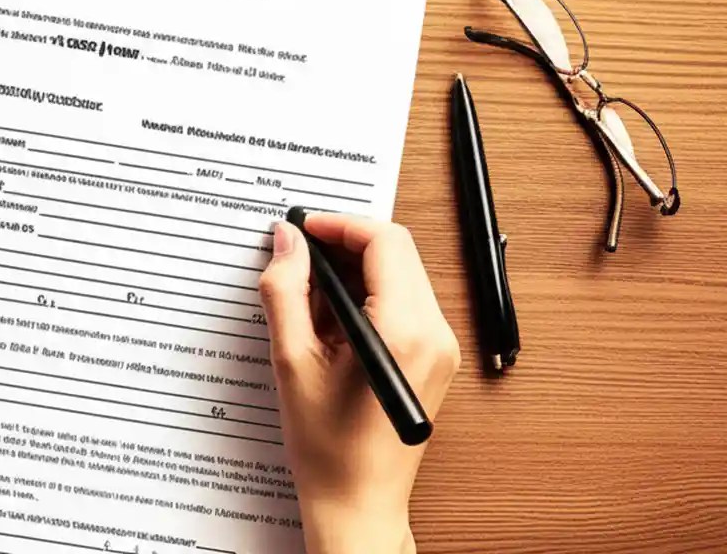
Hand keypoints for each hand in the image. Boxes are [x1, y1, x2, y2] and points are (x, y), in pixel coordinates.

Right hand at [261, 214, 459, 553]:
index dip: (339, 225)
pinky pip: (406, 301)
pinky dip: (369, 294)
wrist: (358, 501)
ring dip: (356, 270)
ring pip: (401, 274)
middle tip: (300, 258)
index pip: (384, 242)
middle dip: (345, 244)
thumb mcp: (292, 360)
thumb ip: (286, 291)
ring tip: (310, 296)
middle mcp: (434, 333)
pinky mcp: (436, 356)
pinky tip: (333, 320)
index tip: (303, 229)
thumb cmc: (329, 449)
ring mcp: (441, 346)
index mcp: (404, 331)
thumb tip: (287, 243)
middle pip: (397, 252)